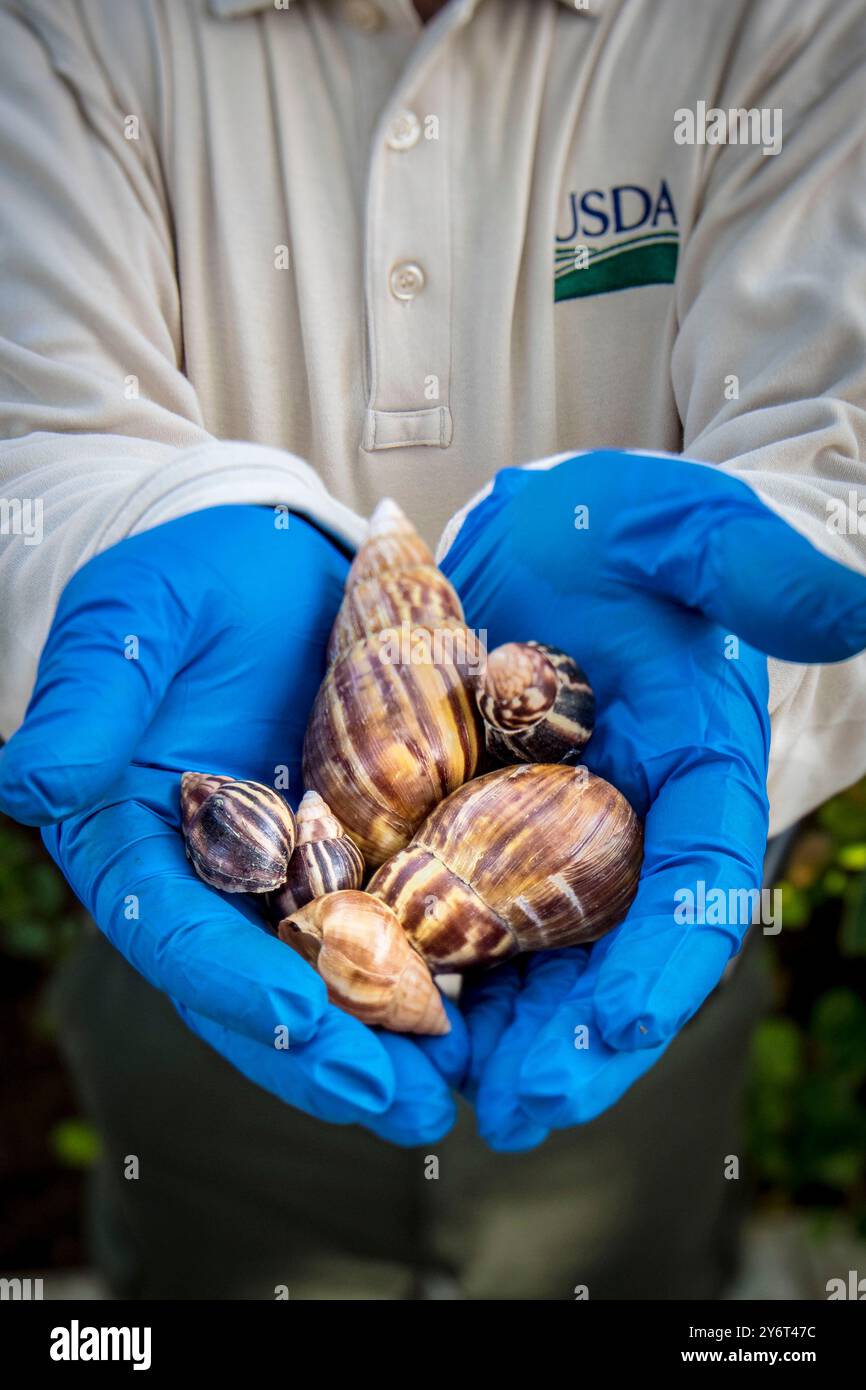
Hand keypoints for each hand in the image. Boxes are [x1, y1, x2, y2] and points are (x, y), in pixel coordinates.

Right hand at [0, 506, 464, 1144]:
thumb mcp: (129, 624)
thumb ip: (87, 700)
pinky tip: (487, 1002)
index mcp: (139, 847)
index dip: (236, 985)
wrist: (263, 557)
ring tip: (451, 1085)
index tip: (307, 1025)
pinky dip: (429, 966)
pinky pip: (390, 917)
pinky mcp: (357, 846)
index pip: (179, 936)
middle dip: (328, 1052)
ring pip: (330, 976)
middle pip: (260, 988)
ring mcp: (288, 871)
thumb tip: (31, 780)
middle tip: (404, 1107)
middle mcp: (213, 880)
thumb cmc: (178, 580)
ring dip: (386, 1036)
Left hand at [441, 451, 865, 1149]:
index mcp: (697, 776)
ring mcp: (552, 844)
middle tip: (522, 1109)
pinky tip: (382, 1016)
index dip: (672, 953)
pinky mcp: (478, 835)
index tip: (630, 1019)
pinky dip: (430, 971)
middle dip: (576, 1036)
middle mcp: (631, 830)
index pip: (701, 882)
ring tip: (445, 1096)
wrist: (527, 537)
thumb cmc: (614, 530)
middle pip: (615, 952)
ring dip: (499, 1034)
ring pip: (535, 959)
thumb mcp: (676, 528)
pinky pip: (457, 917)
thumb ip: (752, 566)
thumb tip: (850, 610)